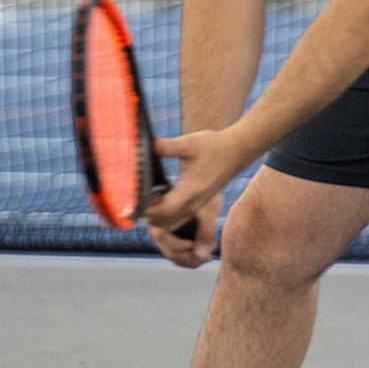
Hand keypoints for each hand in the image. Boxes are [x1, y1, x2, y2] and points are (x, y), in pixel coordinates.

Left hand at [143, 129, 250, 267]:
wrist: (236, 152)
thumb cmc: (215, 146)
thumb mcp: (192, 142)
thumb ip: (170, 146)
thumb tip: (152, 144)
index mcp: (191, 190)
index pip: (164, 210)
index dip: (146, 210)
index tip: (131, 205)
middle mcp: (194, 203)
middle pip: (165, 224)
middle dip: (147, 217)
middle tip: (132, 204)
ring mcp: (197, 207)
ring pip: (171, 225)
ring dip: (156, 219)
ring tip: (143, 205)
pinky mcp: (198, 206)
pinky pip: (178, 220)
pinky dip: (165, 219)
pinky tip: (156, 204)